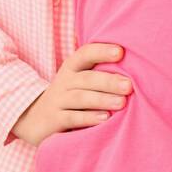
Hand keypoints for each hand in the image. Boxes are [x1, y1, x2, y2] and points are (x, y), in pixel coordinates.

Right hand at [10, 42, 133, 146]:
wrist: (33, 119)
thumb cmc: (69, 97)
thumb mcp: (79, 81)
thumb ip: (100, 72)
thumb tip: (138, 67)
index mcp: (71, 68)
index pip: (85, 54)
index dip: (101, 51)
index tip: (121, 52)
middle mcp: (63, 82)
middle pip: (86, 78)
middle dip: (109, 81)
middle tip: (129, 86)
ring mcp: (57, 101)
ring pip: (80, 97)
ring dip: (101, 99)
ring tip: (121, 103)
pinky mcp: (53, 120)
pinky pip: (71, 117)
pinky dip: (88, 117)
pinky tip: (104, 118)